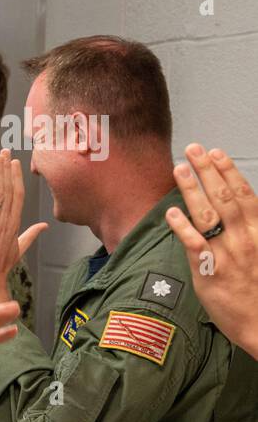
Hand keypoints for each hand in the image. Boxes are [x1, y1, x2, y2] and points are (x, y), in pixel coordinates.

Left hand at [0, 149, 46, 302]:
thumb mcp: (18, 250)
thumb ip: (30, 235)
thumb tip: (44, 226)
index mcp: (14, 226)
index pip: (18, 196)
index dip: (16, 178)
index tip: (15, 162)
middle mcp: (5, 222)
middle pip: (9, 191)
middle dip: (8, 170)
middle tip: (6, 150)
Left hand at [166, 144, 257, 359]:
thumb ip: (250, 229)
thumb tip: (236, 207)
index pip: (244, 194)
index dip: (229, 172)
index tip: (216, 153)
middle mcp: (244, 238)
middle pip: (224, 197)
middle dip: (207, 171)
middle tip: (193, 150)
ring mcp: (226, 254)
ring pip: (208, 214)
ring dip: (192, 189)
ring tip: (180, 169)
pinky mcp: (210, 271)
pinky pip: (195, 245)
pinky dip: (183, 227)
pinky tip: (172, 212)